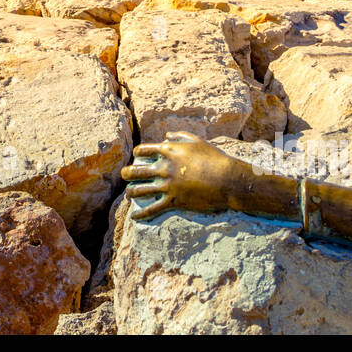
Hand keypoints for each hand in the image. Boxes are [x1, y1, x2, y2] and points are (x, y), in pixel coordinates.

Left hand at [120, 131, 247, 219]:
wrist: (227, 179)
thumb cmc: (214, 158)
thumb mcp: (197, 141)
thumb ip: (179, 136)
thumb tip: (166, 135)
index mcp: (167, 151)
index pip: (142, 150)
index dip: (137, 153)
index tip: (136, 156)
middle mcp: (163, 167)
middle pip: (135, 170)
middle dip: (127, 173)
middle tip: (124, 175)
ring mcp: (167, 185)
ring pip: (140, 190)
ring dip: (131, 192)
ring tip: (129, 193)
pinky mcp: (173, 201)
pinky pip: (152, 209)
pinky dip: (141, 214)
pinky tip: (134, 216)